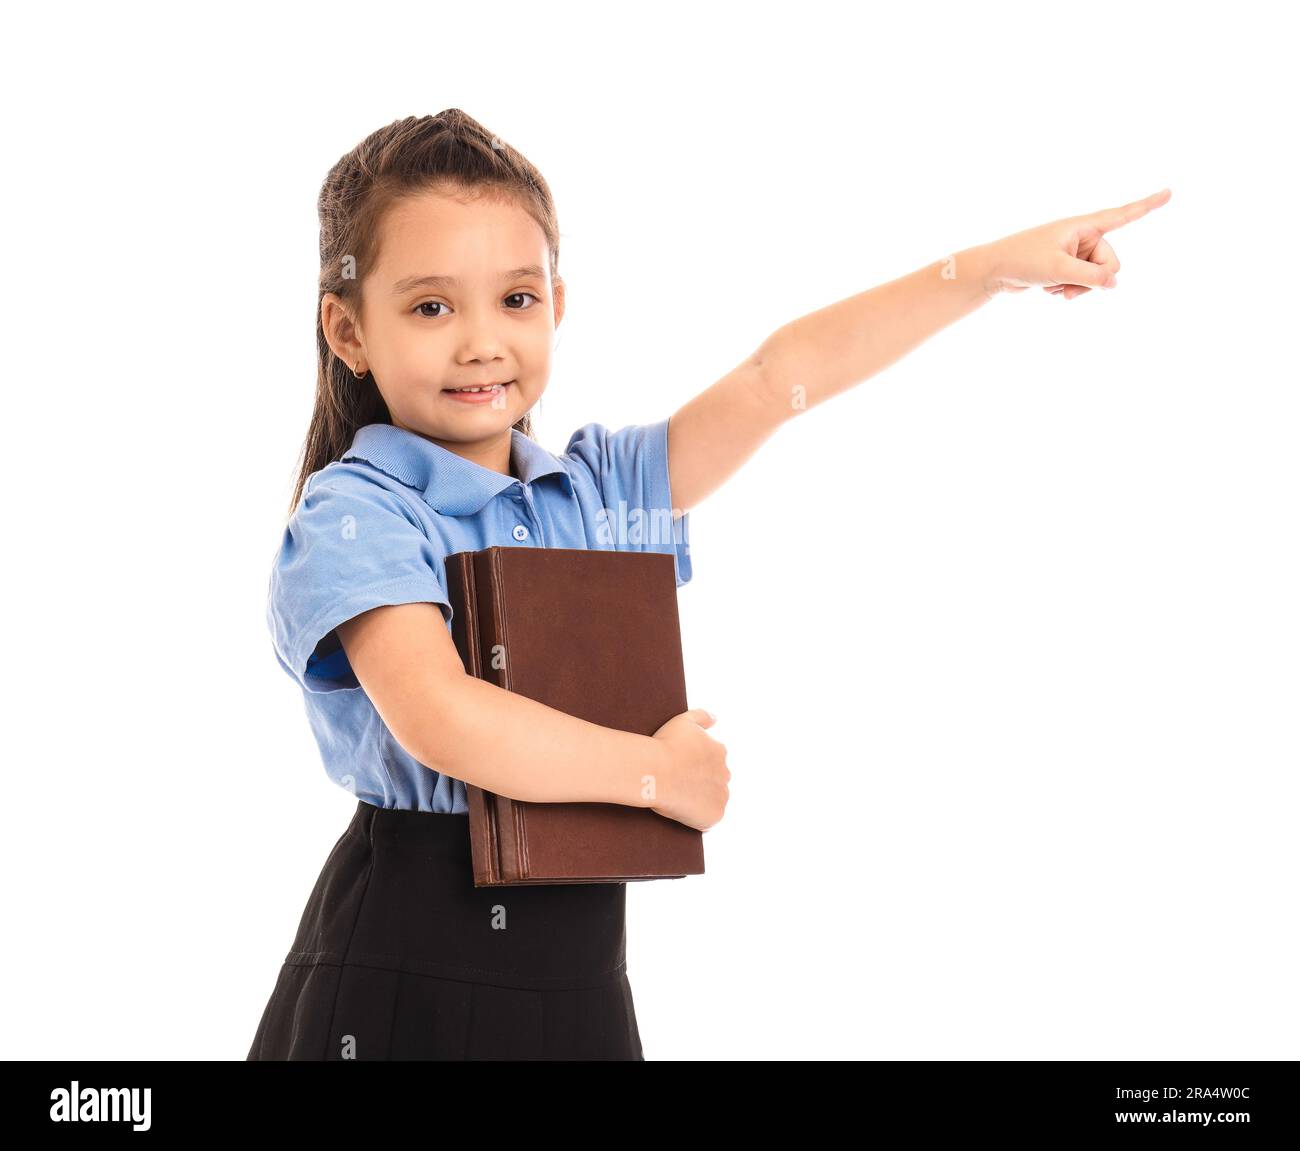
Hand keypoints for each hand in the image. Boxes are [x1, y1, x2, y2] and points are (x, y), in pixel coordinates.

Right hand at [648, 708, 730, 831]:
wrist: (655, 770)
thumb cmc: (665, 745)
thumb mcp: (684, 721)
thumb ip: (702, 716)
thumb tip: (716, 718)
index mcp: (720, 752)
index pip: (712, 761)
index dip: (694, 766)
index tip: (678, 768)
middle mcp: (726, 773)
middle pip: (715, 781)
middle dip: (700, 783)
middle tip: (677, 784)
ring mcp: (722, 796)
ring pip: (713, 800)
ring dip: (701, 801)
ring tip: (678, 799)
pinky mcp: (714, 815)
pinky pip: (709, 820)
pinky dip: (698, 818)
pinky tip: (681, 811)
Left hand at [982, 188, 1170, 300]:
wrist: (993, 270)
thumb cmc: (1022, 260)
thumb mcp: (1059, 269)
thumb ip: (1090, 277)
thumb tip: (1114, 284)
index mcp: (1083, 225)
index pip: (1121, 215)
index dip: (1147, 205)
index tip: (1170, 192)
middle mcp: (1082, 237)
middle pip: (1111, 265)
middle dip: (1094, 280)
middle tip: (1068, 284)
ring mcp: (1075, 253)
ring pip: (1097, 279)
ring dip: (1078, 288)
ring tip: (1055, 287)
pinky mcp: (1066, 267)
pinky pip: (1081, 284)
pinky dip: (1068, 290)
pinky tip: (1048, 288)